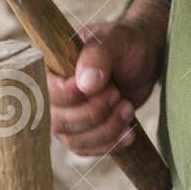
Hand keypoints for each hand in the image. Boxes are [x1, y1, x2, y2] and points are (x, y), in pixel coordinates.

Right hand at [47, 0, 168, 158]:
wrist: (145, 57)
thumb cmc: (127, 43)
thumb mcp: (117, 39)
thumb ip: (98, 55)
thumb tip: (84, 85)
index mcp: (51, 66)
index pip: (45, 92)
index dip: (71, 96)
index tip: (102, 85)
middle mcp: (53, 92)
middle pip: (58, 121)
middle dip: (94, 113)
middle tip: (117, 93)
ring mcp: (66, 114)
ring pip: (73, 140)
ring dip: (106, 130)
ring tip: (127, 108)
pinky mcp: (83, 130)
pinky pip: (86, 150)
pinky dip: (109, 144)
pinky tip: (129, 132)